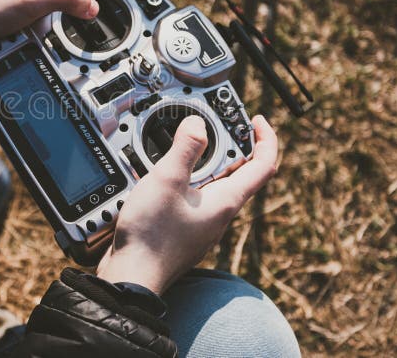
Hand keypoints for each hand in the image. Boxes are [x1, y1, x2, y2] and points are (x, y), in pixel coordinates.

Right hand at [96, 115, 278, 294]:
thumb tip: (198, 124)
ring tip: (184, 143)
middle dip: (230, 143)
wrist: (131, 277)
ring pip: (215, 184)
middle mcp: (220, 213)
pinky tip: (164, 173)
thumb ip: (185, 148)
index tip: (255, 120)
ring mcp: (203, 223)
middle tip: (215, 124)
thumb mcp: (167, 180)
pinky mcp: (185, 229)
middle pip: (239, 172)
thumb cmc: (151, 236)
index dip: (265, 138)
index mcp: (226, 201)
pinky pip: (195, 196)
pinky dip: (188, 177)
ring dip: (206, 160)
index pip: (263, 165)